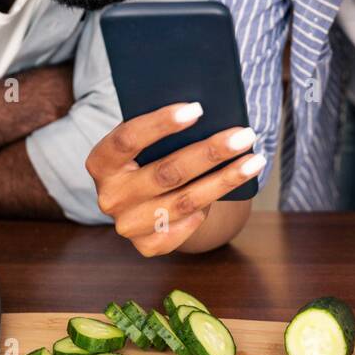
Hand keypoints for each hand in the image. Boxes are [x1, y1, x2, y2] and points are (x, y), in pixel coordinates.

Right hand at [85, 102, 264, 256]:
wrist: (141, 199)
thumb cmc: (147, 155)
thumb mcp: (142, 140)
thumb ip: (160, 130)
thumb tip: (206, 113)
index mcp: (100, 162)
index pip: (127, 139)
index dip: (161, 124)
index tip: (198, 109)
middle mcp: (110, 197)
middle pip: (167, 173)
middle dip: (210, 152)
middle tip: (244, 135)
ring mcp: (128, 225)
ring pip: (186, 201)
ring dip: (226, 179)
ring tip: (254, 160)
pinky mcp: (148, 245)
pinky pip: (188, 224)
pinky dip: (211, 205)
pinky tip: (235, 187)